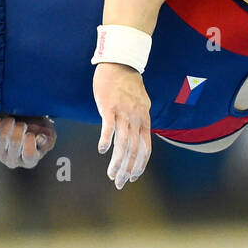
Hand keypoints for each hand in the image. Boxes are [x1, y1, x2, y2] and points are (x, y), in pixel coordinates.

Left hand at [0, 113, 55, 169]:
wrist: (16, 114)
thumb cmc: (34, 125)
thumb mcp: (47, 131)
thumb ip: (48, 138)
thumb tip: (40, 139)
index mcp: (29, 160)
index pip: (29, 157)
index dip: (30, 145)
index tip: (30, 134)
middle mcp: (12, 160)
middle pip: (15, 144)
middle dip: (20, 129)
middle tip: (22, 123)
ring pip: (3, 138)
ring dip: (9, 124)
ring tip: (13, 120)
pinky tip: (2, 120)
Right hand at [93, 62, 151, 187]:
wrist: (120, 63)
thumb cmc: (127, 84)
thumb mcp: (141, 103)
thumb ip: (140, 119)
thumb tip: (140, 131)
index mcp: (144, 120)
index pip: (145, 149)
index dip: (140, 165)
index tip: (132, 178)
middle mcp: (137, 119)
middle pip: (134, 151)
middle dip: (127, 170)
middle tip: (119, 183)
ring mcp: (124, 113)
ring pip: (123, 143)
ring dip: (118, 162)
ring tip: (111, 175)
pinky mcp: (110, 107)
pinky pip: (109, 127)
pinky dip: (107, 140)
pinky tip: (102, 151)